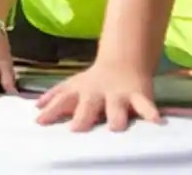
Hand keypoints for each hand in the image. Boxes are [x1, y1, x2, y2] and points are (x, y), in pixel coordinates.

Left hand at [35, 60, 161, 131]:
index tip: (38, 122)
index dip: (50, 110)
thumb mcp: (72, 86)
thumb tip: (35, 108)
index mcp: (79, 91)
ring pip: (117, 107)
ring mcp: (118, 95)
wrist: (123, 63)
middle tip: (76, 129)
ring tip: (116, 127)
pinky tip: (157, 122)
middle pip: (88, 105)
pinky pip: (146, 106)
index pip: (62, 100)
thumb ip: (55, 97)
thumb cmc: (92, 82)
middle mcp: (97, 94)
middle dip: (82, 117)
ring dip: (116, 116)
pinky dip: (151, 113)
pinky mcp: (138, 96)